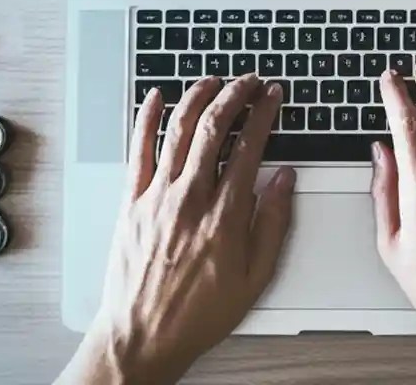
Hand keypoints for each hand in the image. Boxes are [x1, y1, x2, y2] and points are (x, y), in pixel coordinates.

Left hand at [57, 74, 295, 384]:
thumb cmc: (199, 313)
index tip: (272, 96)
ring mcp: (156, 197)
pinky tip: (154, 98)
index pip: (249, 147)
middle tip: (248, 81)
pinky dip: (146, 119)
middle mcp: (189, 198)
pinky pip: (138, 150)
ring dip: (197, 98)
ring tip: (213, 80)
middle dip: (235, 95)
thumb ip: (273, 223)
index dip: (264, 114)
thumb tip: (284, 180)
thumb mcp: (255, 276)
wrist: (143, 335)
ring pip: (178, 130)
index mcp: (225, 215)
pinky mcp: (131, 202)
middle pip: (214, 128)